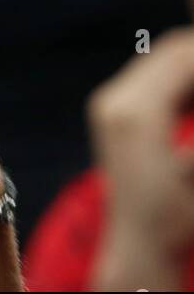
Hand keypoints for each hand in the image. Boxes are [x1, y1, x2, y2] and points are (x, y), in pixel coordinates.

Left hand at [88, 27, 193, 290]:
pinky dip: (177, 76)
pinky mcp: (110, 110)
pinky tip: (193, 97)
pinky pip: (149, 75)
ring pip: (158, 59)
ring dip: (189, 65)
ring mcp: (108, 104)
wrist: (140, 242)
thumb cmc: (179, 216)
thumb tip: (192, 95)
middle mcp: (115, 102)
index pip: (182, 56)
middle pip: (168, 51)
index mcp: (138, 113)